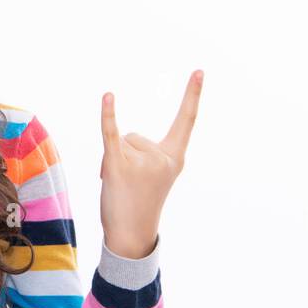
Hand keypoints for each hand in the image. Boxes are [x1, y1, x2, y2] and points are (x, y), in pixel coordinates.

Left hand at [99, 70, 202, 257]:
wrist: (130, 236)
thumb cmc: (139, 205)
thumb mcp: (153, 175)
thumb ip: (144, 151)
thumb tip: (118, 133)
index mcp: (176, 158)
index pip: (186, 120)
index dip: (192, 94)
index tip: (198, 70)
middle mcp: (162, 157)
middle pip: (134, 137)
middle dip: (124, 156)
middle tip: (128, 185)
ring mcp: (142, 162)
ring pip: (119, 142)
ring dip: (112, 161)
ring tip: (118, 185)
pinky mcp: (118, 165)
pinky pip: (111, 133)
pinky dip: (108, 115)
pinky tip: (109, 95)